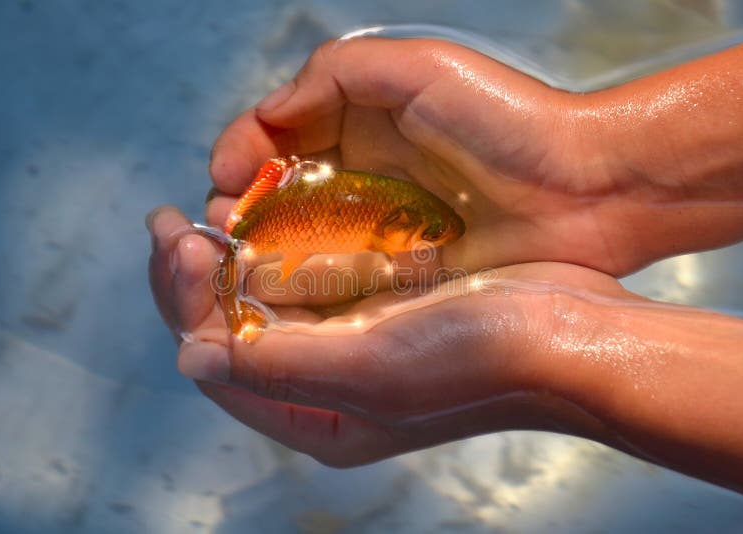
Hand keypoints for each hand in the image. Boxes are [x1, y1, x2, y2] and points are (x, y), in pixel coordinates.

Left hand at [148, 204, 633, 465]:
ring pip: (270, 306)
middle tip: (172, 220)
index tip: (175, 240)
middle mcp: (328, 390)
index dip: (184, 302)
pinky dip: (284, 251)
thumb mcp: (371, 368)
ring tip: (211, 213)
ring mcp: (355, 350)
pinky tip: (271, 218)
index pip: (220, 364)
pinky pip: (312, 283)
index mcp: (317, 418)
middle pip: (236, 334)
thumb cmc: (478, 359)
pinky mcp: (382, 312)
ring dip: (236, 259)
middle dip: (198, 279)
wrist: (570, 335)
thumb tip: (188, 357)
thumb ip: (278, 366)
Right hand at [208, 37, 742, 277]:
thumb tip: (269, 118)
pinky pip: (334, 281)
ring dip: (259, 255)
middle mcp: (355, 178)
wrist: (584, 192)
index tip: (224, 179)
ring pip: (296, 243)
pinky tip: (278, 295)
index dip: (238, 155)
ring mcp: (372, 230)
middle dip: (239, 212)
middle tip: (221, 233)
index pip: (272, 137)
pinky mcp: (394, 274)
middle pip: (274, 196)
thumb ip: (336, 73)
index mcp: (353, 123)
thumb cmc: (507, 122)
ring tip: (235, 267)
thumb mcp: (419, 68)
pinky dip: (301, 287)